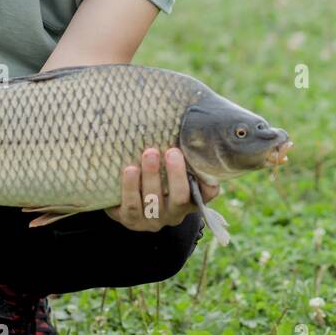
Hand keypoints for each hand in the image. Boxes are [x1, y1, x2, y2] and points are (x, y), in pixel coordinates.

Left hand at [104, 147, 219, 232]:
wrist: (126, 201)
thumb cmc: (155, 175)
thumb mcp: (169, 168)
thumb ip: (179, 152)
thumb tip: (185, 114)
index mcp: (189, 200)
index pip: (206, 194)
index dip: (209, 185)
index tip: (205, 165)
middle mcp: (174, 213)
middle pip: (180, 198)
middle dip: (176, 175)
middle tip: (172, 151)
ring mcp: (152, 219)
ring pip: (153, 201)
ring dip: (151, 177)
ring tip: (149, 153)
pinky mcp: (130, 220)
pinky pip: (130, 207)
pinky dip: (129, 187)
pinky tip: (129, 170)